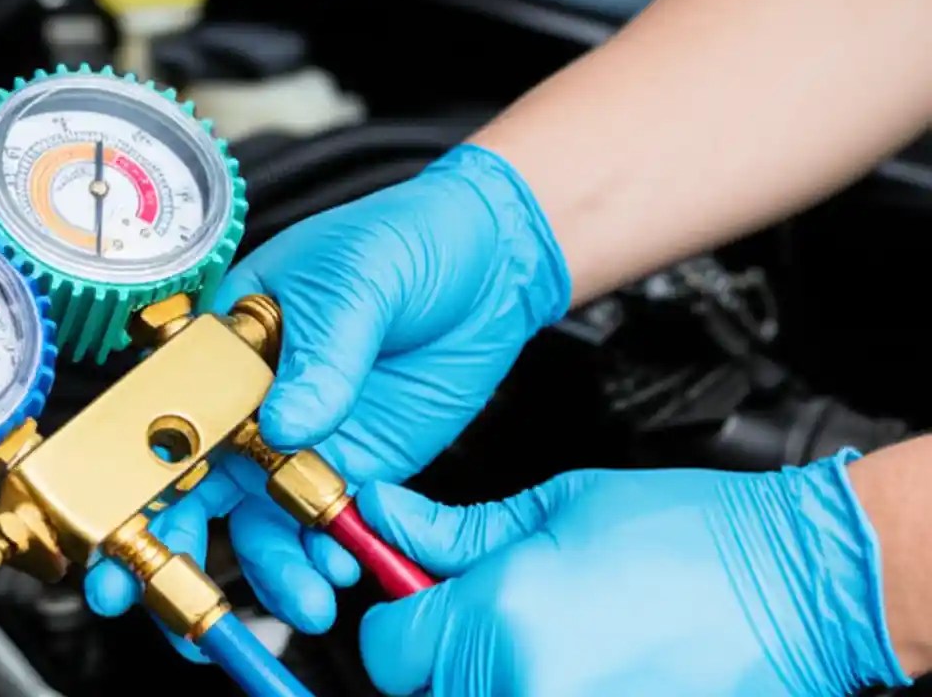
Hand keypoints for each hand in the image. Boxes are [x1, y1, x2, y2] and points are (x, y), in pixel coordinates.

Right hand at [84, 144, 571, 641]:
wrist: (491, 261)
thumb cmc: (405, 240)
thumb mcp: (356, 279)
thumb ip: (322, 353)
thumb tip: (286, 424)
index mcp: (222, 346)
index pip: (159, 417)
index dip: (127, 479)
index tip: (113, 531)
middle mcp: (247, 404)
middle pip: (189, 489)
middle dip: (166, 553)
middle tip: (155, 603)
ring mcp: (296, 444)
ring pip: (258, 525)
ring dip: (268, 574)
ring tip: (302, 604)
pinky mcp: (351, 468)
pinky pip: (322, 527)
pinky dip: (323, 561)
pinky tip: (336, 573)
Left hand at [355, 451, 910, 696]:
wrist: (801, 589)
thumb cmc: (695, 537)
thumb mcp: (559, 508)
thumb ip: (457, 531)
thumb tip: (386, 518)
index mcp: (500, 616)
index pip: (386, 649)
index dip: (400, 620)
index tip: (424, 602)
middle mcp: (521, 687)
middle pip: (425, 691)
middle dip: (445, 657)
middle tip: (503, 618)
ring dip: (492, 680)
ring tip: (554, 640)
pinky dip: (537, 692)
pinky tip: (585, 666)